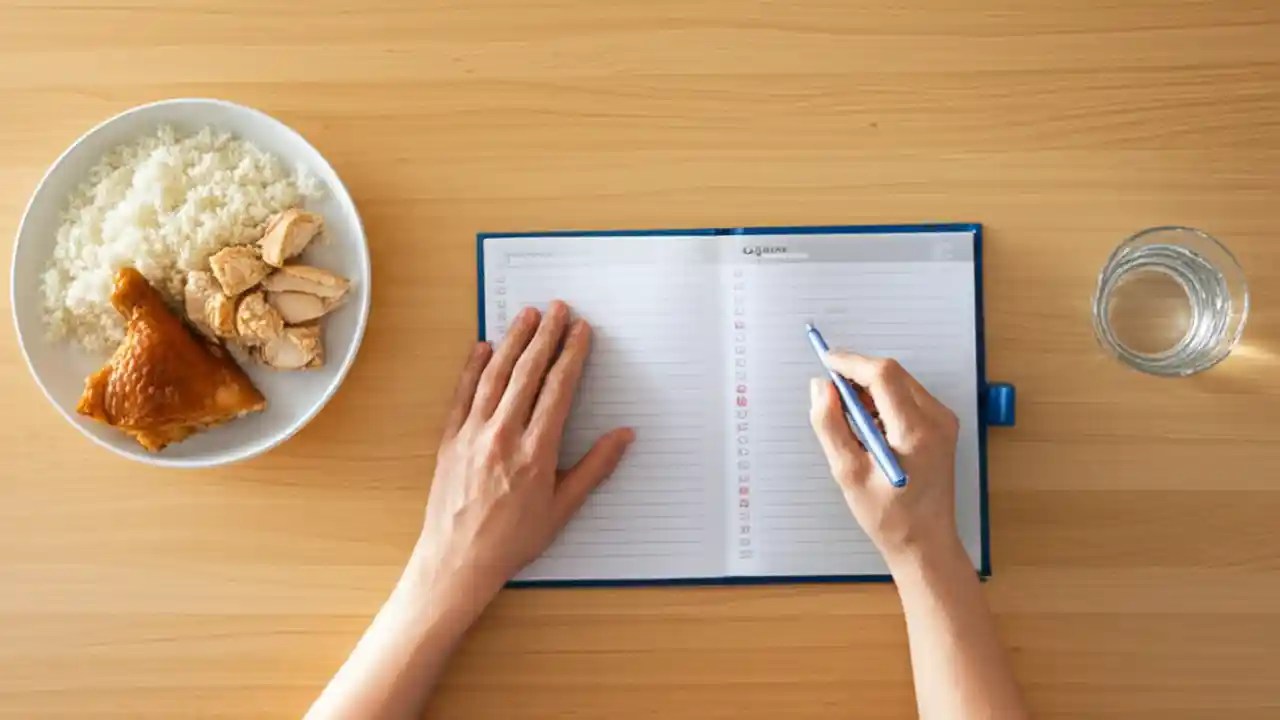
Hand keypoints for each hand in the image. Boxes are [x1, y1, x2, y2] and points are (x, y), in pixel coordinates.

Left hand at [410, 302, 634, 601]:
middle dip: (546, 337)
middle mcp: (503, 436)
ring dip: (512, 341)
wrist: (458, 562)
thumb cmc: (513, 541)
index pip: (558, 390)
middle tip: (558, 309)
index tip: (581, 331)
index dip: (571, 356)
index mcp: (536, 452)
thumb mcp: (563, 509)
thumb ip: (595, 468)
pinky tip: (482, 348)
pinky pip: (462, 395)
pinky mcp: (449, 440)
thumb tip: (624, 435)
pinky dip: (472, 369)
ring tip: (526, 316)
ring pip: (494, 376)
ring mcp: (472, 435)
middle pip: (527, 373)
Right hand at [808, 352, 961, 567]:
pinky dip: (883, 400)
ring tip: (848, 416)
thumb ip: (830, 425)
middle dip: (858, 374)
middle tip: (830, 391)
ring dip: (870, 388)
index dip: (850, 363)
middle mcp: (937, 420)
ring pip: (900, 382)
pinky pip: (908, 396)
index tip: (825, 362)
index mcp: (916, 432)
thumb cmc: (888, 516)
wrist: (925, 541)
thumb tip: (821, 387)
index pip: (883, 375)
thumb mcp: (848, 473)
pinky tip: (868, 425)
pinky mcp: (941, 426)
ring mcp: (943, 421)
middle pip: (892, 374)